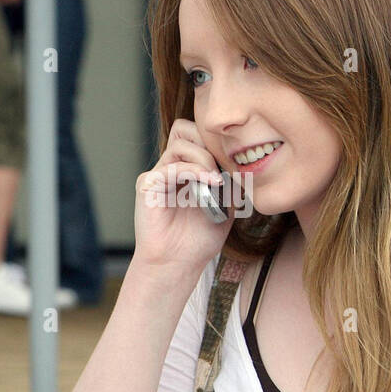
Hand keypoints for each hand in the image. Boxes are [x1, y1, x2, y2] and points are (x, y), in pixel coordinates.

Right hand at [132, 118, 232, 273]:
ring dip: (204, 157)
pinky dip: (194, 170)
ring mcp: (158, 175)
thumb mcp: (226, 205)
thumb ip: (230, 180)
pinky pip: (171, 166)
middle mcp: (170, 168)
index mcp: (186, 169)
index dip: (215, 142)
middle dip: (208, 141)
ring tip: (217, 179)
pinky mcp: (147, 185)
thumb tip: (242, 159)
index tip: (234, 163)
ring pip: (180, 142)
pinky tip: (210, 183)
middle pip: (185, 129)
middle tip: (224, 165)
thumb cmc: (199, 239)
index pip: (197, 135)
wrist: (178, 263)